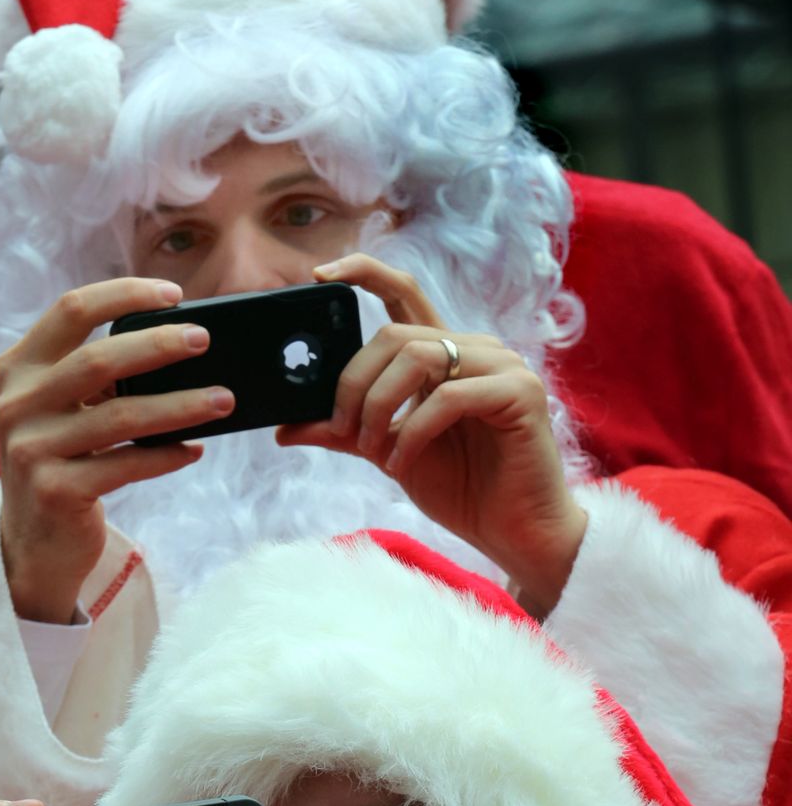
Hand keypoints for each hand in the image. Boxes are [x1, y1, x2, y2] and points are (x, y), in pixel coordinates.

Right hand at [0, 278, 235, 622]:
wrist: (35, 540)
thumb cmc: (62, 458)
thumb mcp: (62, 407)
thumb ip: (98, 373)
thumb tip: (178, 341)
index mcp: (19, 368)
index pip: (71, 311)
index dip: (123, 294)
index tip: (173, 295)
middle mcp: (18, 404)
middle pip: (98, 359)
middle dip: (159, 345)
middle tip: (204, 340)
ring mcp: (32, 449)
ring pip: (120, 416)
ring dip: (179, 406)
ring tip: (223, 400)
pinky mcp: (56, 491)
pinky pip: (126, 464)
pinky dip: (167, 455)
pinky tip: (194, 449)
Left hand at [278, 255, 586, 615]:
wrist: (511, 533)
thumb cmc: (460, 488)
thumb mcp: (387, 452)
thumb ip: (344, 432)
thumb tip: (285, 430)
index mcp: (445, 353)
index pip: (402, 293)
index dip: (361, 272)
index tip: (318, 275)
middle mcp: (475, 348)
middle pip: (393, 334)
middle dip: (354, 383)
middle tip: (342, 429)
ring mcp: (503, 366)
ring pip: (418, 358)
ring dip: (380, 407)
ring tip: (374, 451)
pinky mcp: (521, 393)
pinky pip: (448, 397)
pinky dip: (413, 432)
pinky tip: (401, 464)